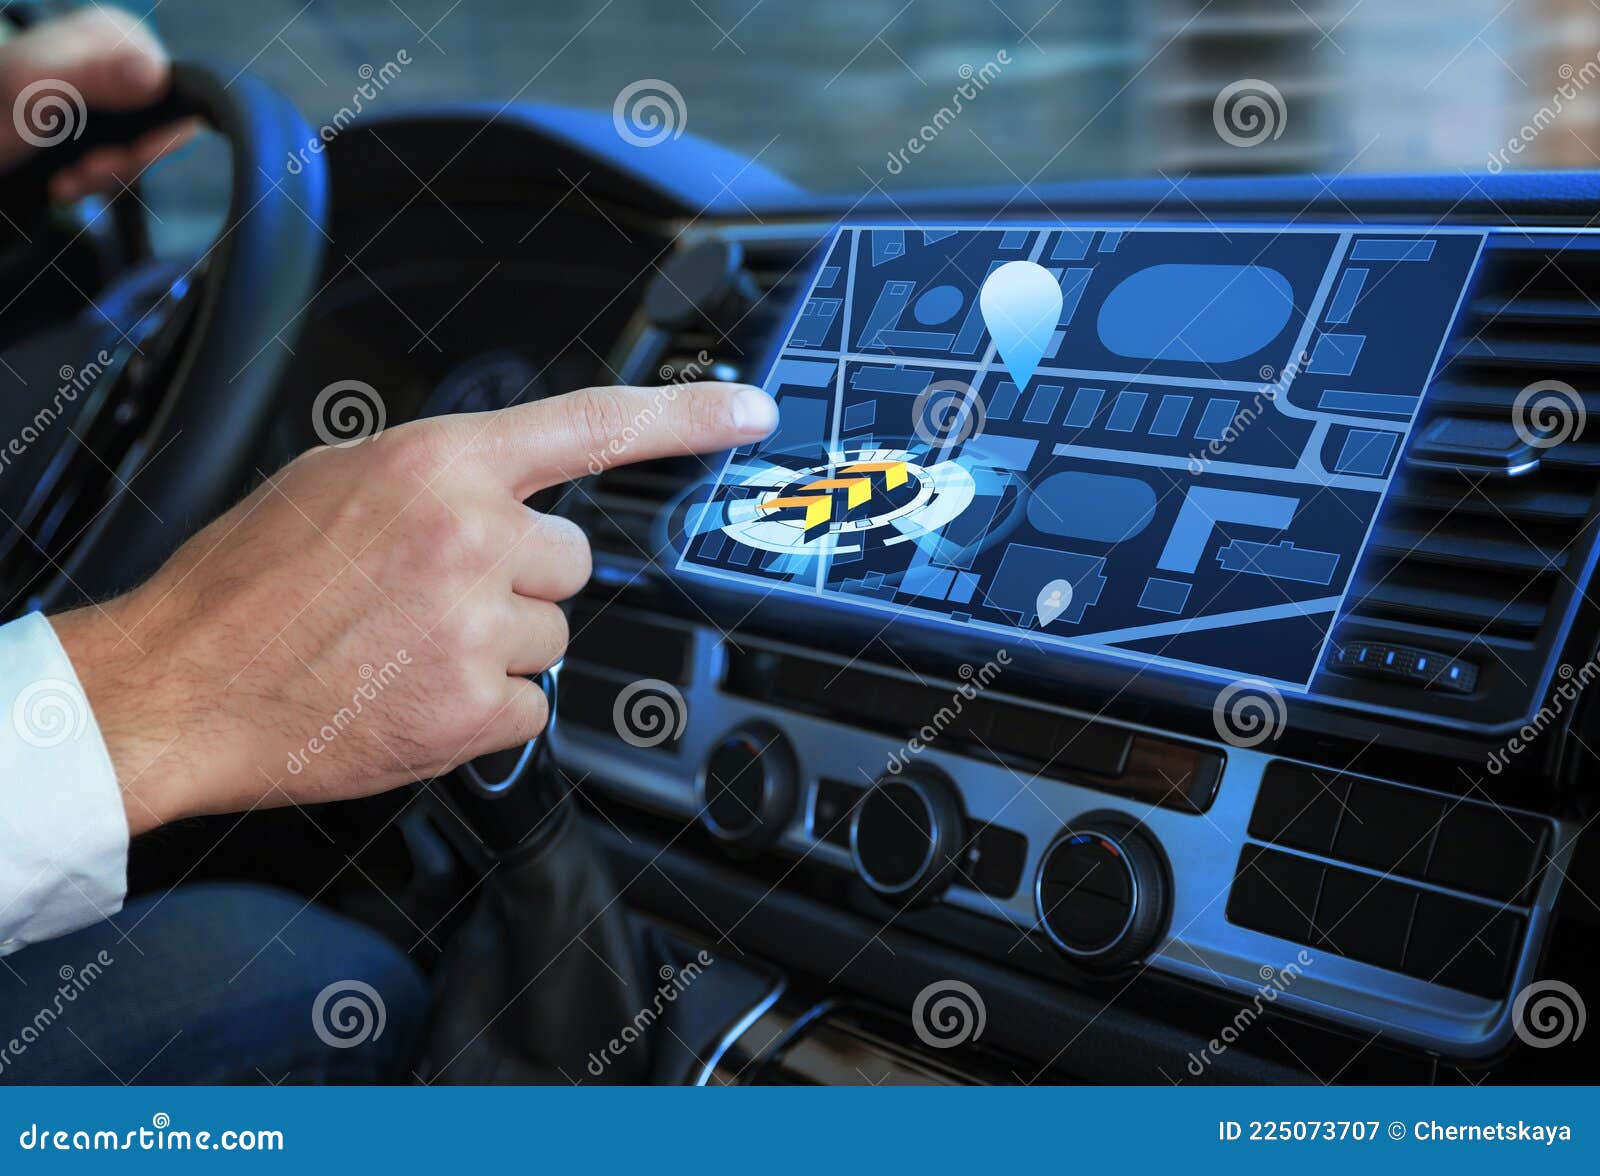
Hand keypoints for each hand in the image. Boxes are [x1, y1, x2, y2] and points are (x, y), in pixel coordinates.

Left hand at [0, 6, 196, 202]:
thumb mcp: (36, 84)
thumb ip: (94, 74)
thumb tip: (156, 74)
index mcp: (115, 36)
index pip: (176, 89)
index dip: (157, 133)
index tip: (117, 155)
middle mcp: (122, 64)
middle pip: (164, 128)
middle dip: (124, 161)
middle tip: (82, 171)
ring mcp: (116, 101)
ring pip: (145, 155)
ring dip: (103, 178)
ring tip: (65, 179)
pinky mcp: (105, 131)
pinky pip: (125, 168)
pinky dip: (94, 183)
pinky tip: (64, 180)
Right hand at [51, 381, 776, 833]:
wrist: (179, 685)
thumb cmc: (245, 584)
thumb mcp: (337, 480)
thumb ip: (439, 476)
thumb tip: (506, 487)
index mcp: (438, 465)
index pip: (591, 426)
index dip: (684, 419)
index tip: (749, 413)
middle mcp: (471, 536)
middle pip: (572, 560)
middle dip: (520, 580)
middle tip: (436, 595)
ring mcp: (477, 626)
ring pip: (553, 637)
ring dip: (499, 647)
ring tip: (409, 646)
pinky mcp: (474, 709)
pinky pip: (529, 707)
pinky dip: (483, 709)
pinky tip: (414, 693)